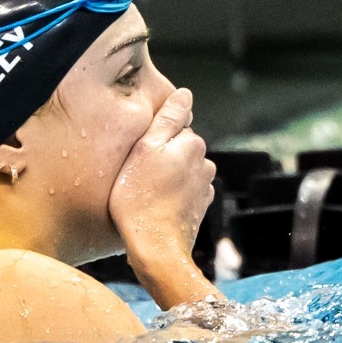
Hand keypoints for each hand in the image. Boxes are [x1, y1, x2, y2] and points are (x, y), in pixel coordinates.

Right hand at [109, 88, 216, 261]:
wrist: (155, 248)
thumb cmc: (139, 198)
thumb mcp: (144, 149)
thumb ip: (167, 118)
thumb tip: (185, 94)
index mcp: (192, 144)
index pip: (173, 127)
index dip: (153, 139)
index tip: (138, 155)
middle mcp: (204, 164)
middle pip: (177, 149)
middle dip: (161, 157)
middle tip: (137, 175)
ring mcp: (204, 188)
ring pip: (180, 171)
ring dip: (166, 177)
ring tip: (144, 192)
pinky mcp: (199, 209)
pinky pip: (183, 192)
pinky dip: (172, 195)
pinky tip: (156, 205)